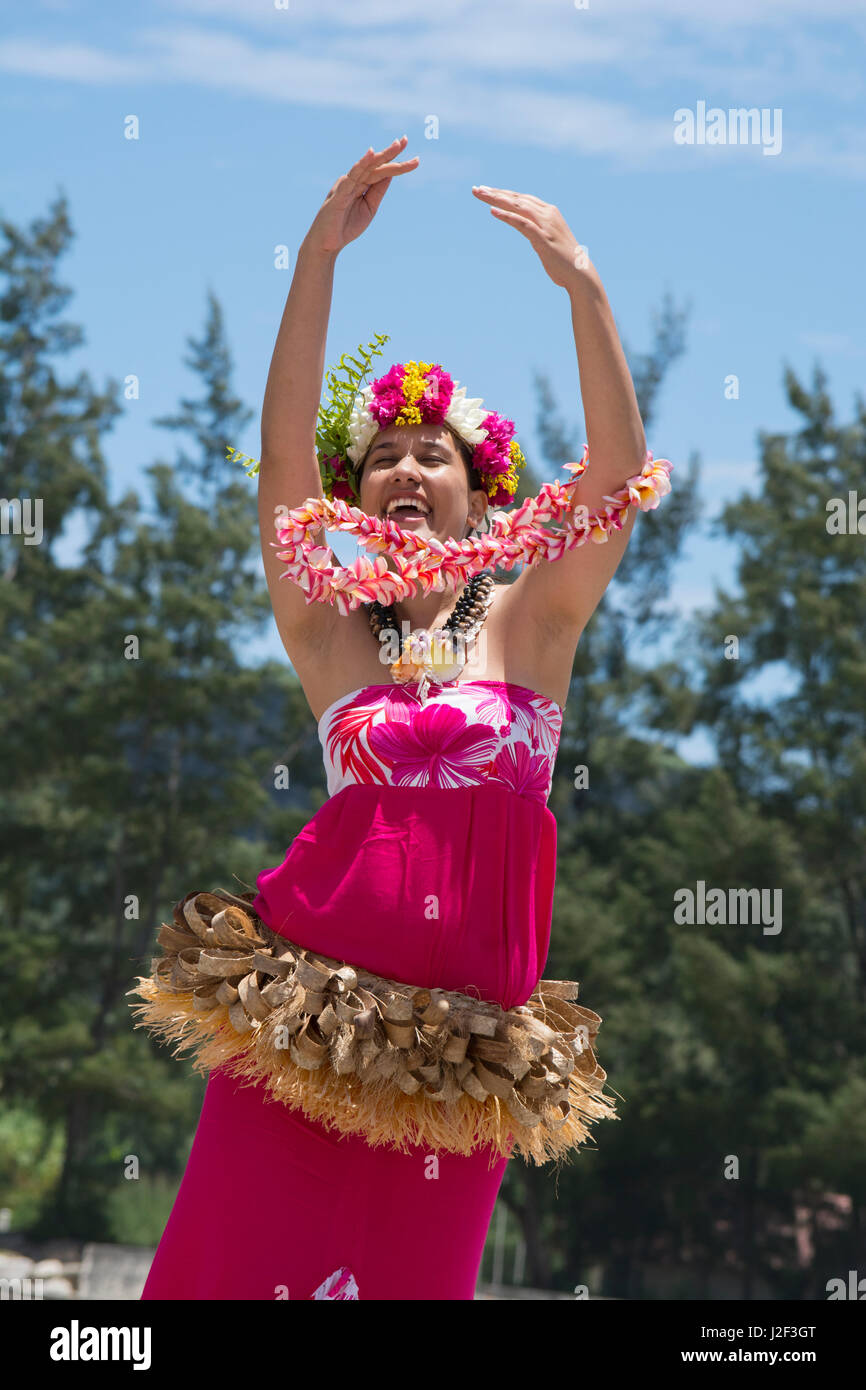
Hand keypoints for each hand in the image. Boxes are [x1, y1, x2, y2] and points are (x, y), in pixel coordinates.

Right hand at [305, 137, 418, 254]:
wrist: (328, 244)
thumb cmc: (347, 226)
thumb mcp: (370, 207)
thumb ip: (378, 191)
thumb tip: (391, 174)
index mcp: (361, 184)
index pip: (381, 170)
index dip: (395, 161)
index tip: (414, 157)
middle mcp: (354, 180)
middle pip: (376, 165)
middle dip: (391, 153)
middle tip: (405, 140)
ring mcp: (346, 185)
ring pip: (367, 167)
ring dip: (381, 155)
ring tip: (396, 145)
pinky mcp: (340, 193)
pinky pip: (352, 176)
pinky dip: (362, 164)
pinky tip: (371, 154)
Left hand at [471, 185, 588, 288]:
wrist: (580, 274)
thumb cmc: (563, 260)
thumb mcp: (546, 240)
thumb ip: (534, 230)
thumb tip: (523, 227)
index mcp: (548, 212)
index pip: (521, 198)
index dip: (503, 193)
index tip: (485, 191)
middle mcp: (547, 214)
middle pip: (516, 199)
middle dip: (495, 193)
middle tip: (476, 190)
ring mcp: (546, 226)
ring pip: (518, 206)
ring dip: (497, 199)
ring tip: (480, 195)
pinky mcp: (543, 239)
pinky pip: (522, 224)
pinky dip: (507, 216)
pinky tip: (492, 211)